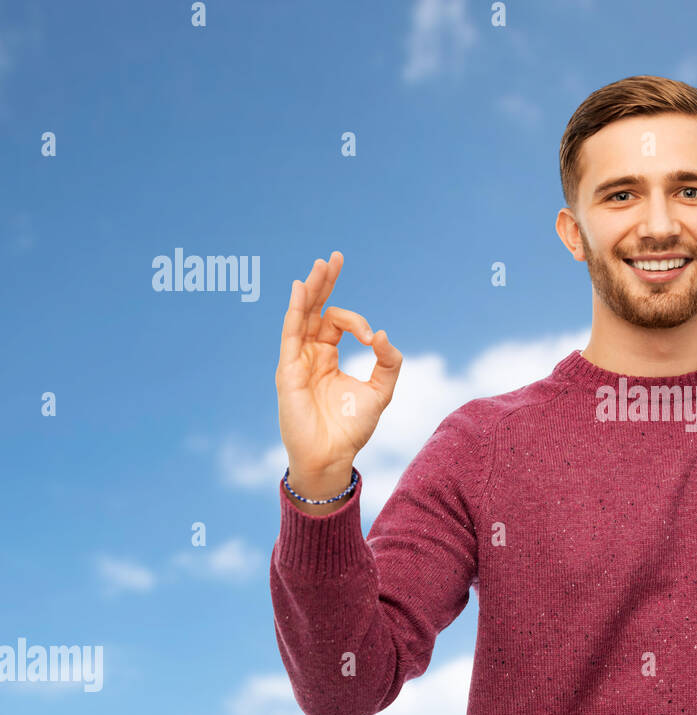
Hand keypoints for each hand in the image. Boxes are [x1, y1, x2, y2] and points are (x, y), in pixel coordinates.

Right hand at [274, 251, 401, 479]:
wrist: (332, 456)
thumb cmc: (352, 428)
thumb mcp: (381, 391)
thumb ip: (389, 362)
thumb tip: (384, 334)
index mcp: (327, 357)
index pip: (337, 323)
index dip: (358, 323)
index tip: (374, 339)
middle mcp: (309, 355)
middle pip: (313, 309)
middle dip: (325, 283)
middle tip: (334, 257)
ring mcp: (296, 361)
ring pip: (300, 316)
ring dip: (310, 289)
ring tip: (321, 264)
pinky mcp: (288, 371)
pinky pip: (290, 334)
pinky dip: (295, 310)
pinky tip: (300, 289)